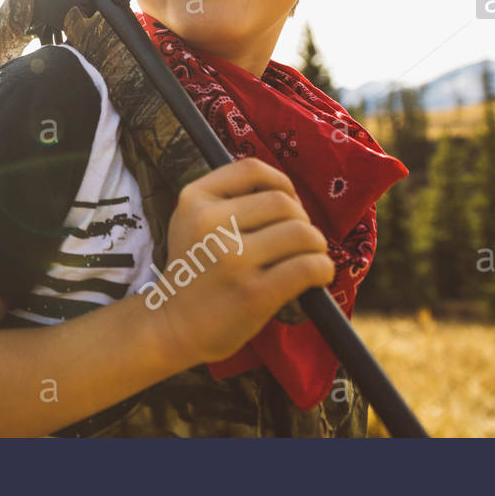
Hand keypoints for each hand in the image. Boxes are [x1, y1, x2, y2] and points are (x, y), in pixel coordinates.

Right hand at [153, 157, 334, 365]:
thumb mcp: (191, 222)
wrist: (172, 326)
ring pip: (301, 232)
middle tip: (297, 241)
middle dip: (301, 219)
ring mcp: (232, 259)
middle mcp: (209, 224)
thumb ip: (226, 199)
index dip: (281, 182)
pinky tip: (317, 276)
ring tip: (308, 258)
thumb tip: (289, 193)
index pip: (251, 169)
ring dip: (316, 245)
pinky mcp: (254, 293)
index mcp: (193, 199)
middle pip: (282, 202)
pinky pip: (308, 266)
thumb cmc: (195, 272)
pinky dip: (323, 268)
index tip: (287, 203)